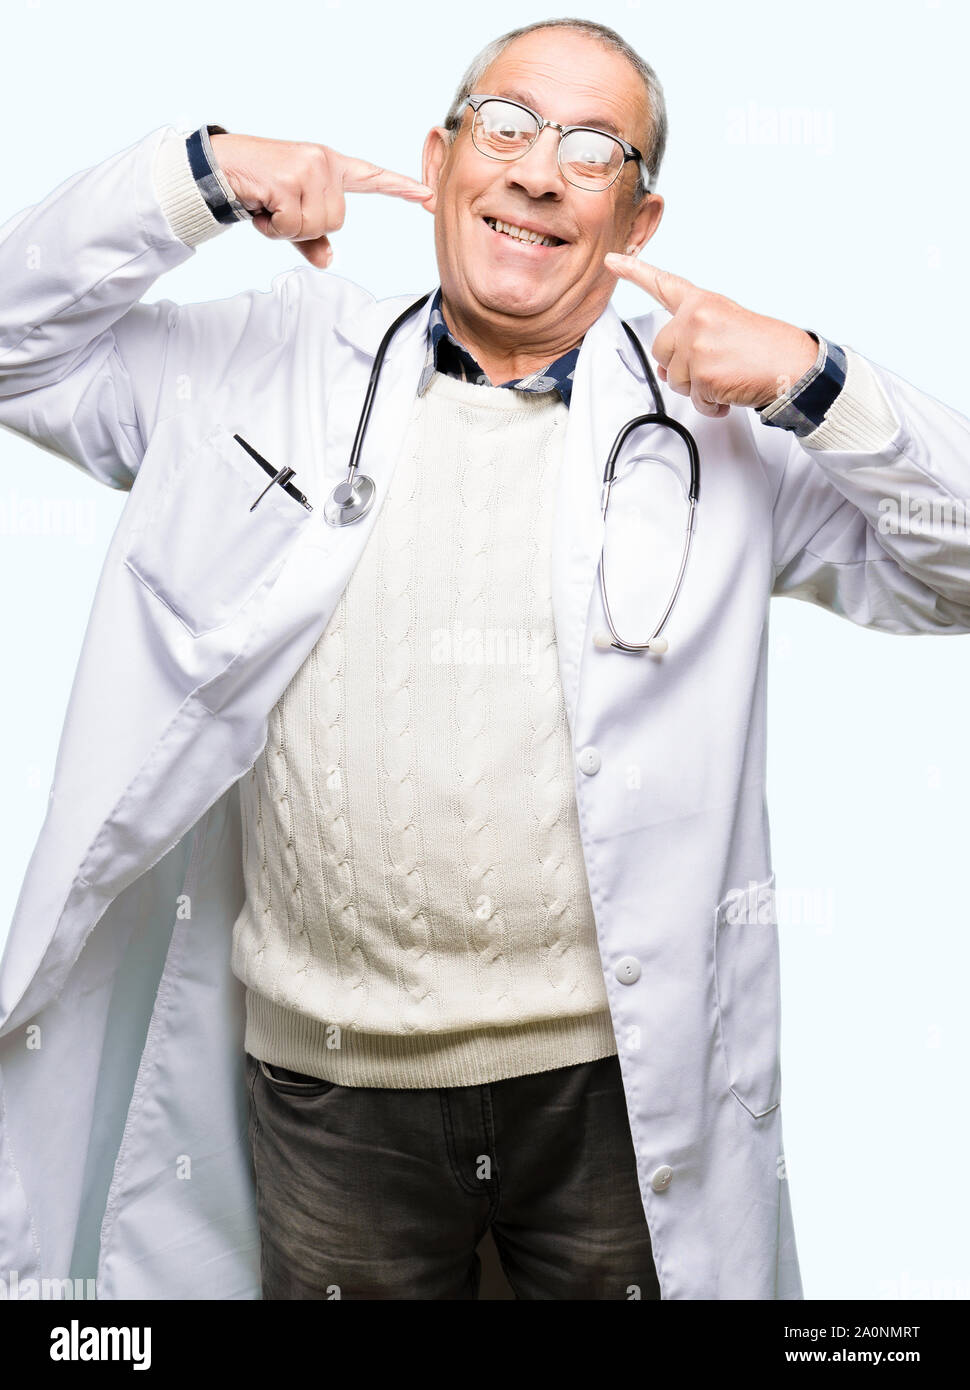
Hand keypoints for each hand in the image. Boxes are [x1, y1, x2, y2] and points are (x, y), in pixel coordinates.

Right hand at [210, 132, 432, 267]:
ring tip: (268, 206)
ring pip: (317, 226)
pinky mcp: (291, 180)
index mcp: (330, 166)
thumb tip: (329, 261)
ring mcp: (309, 169)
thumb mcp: (289, 213)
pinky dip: (274, 227)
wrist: (219, 166)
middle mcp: (324, 163)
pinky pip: (294, 226)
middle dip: (305, 227)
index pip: (371, 178)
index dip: (400, 188)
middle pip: (336, 221)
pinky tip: (260, 206)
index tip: (428, 196)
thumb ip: (312, 239)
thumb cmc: (257, 187)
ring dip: (288, 228)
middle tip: (278, 209)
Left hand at [603, 253, 817, 418]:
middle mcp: (695, 318)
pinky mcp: (702, 374)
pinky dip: (711, 404)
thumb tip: (664, 369)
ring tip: (726, 377)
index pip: (663, 284)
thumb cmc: (766, 348)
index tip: (611, 260)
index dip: (634, 271)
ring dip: (698, 388)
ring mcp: (696, 346)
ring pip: (674, 379)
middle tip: (713, 366)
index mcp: (703, 302)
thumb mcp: (725, 328)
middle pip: (660, 350)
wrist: (794, 365)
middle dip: (681, 367)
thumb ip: (690, 339)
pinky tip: (730, 392)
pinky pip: (693, 400)